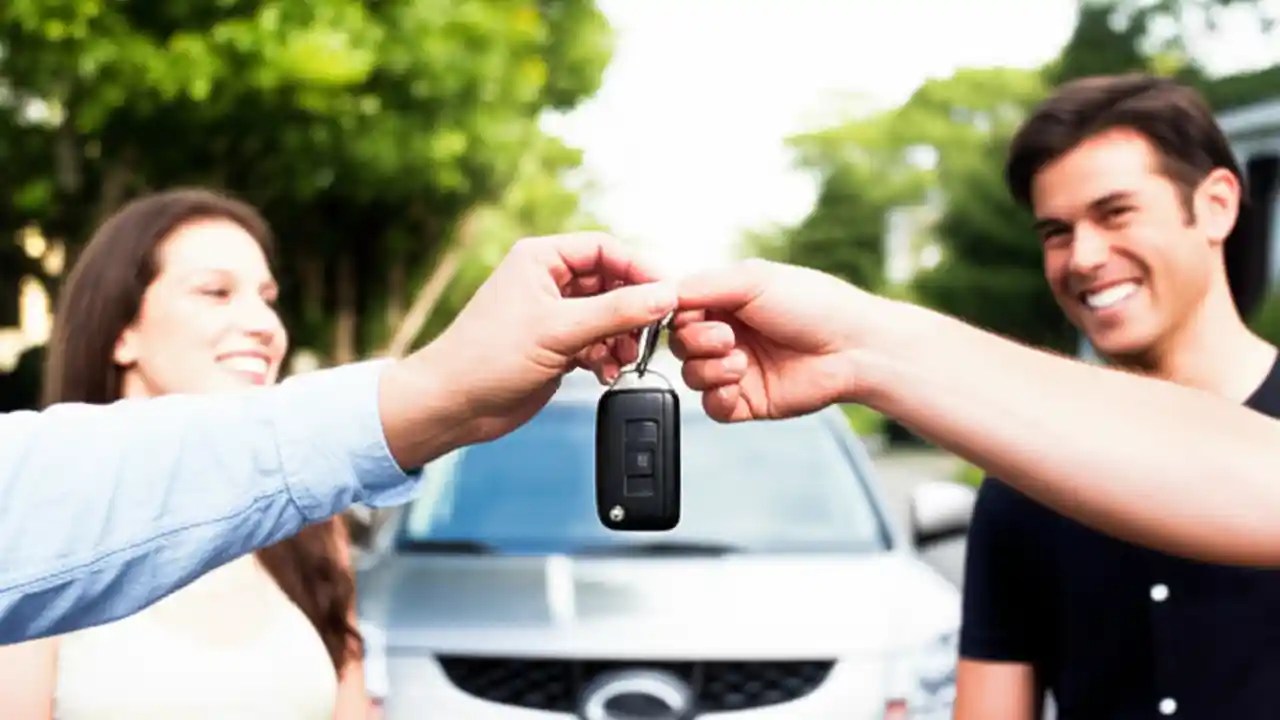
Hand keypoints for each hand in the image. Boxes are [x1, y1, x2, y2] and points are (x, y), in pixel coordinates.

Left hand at [401, 232, 675, 445]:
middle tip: (653, 333)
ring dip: (622, 337)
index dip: (640, 269)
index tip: (668, 293)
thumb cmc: (486, 358)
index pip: (606, 249)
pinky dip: (607, 356)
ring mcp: (553, 315)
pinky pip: (597, 342)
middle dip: (633, 310)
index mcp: (542, 258)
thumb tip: (663, 296)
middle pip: (612, 283)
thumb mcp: (559, 330)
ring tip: (626, 357)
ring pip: (608, 316)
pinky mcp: (556, 345)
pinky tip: (606, 372)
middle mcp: (548, 281)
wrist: (453, 405)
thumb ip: (616, 311)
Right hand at [671, 258, 878, 421]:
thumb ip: (703, 285)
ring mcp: (738, 370)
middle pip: (680, 345)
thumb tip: (662, 292)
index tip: (688, 314)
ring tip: (740, 361)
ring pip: (692, 376)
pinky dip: (718, 395)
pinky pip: (712, 406)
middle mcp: (729, 335)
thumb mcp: (753, 279)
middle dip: (696, 342)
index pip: (679, 311)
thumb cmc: (814, 304)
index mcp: (728, 302)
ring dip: (709, 368)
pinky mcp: (748, 401)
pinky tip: (737, 382)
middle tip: (727, 338)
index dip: (677, 316)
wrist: (853, 347)